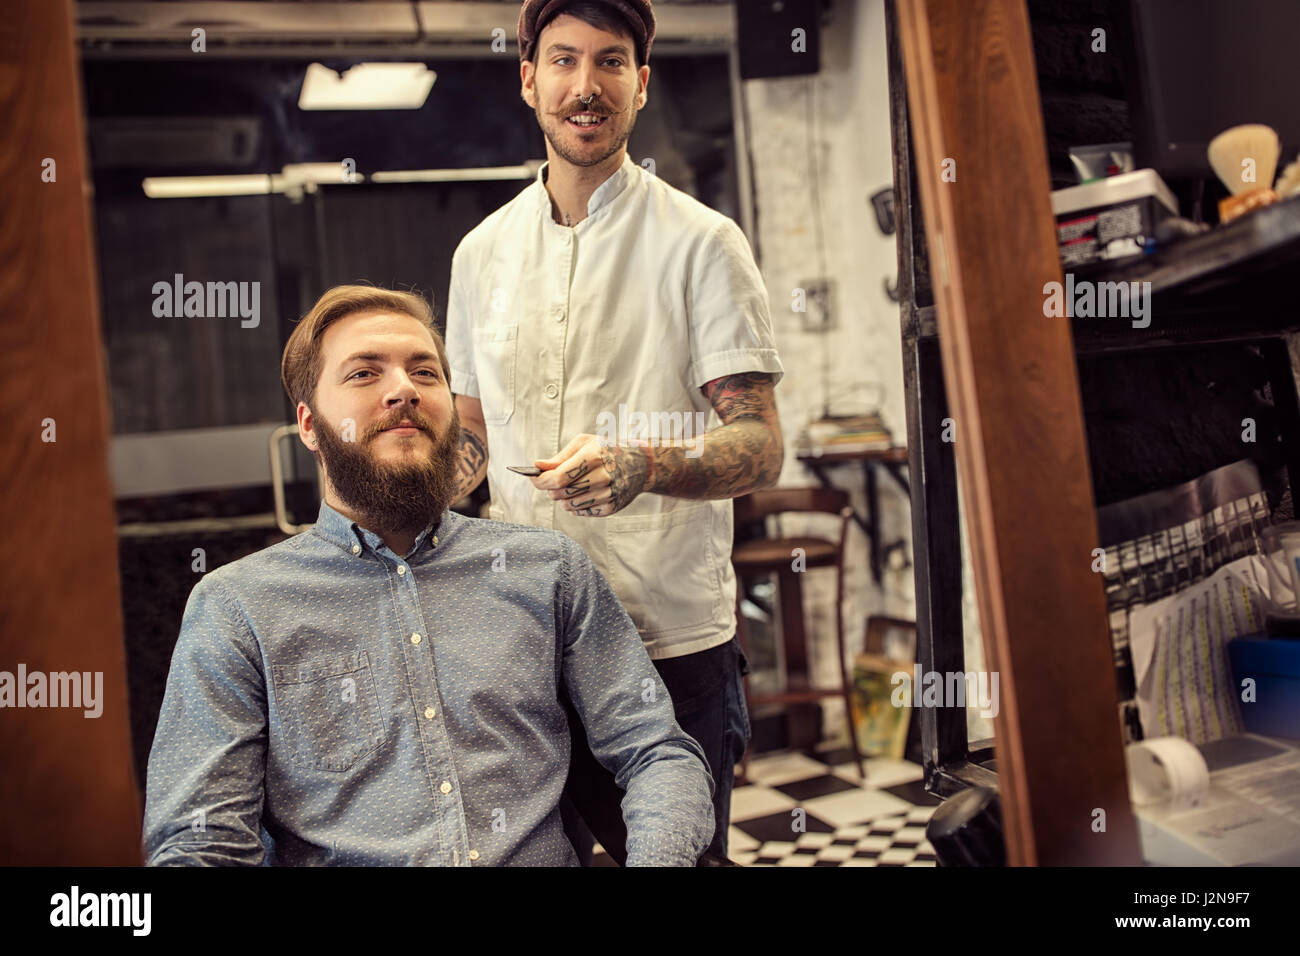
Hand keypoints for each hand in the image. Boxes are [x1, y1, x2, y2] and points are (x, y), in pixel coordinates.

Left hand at [530, 433, 650, 516]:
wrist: (640, 464)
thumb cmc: (607, 450)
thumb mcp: (585, 444)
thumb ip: (560, 457)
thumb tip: (537, 466)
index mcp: (594, 456)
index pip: (559, 477)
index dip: (541, 481)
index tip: (533, 479)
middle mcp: (602, 477)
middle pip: (561, 493)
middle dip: (550, 489)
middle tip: (553, 482)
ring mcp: (608, 494)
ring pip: (568, 505)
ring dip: (562, 498)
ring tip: (569, 487)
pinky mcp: (611, 507)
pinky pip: (581, 512)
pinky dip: (575, 505)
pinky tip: (582, 493)